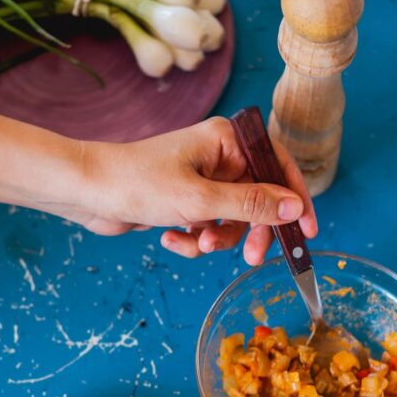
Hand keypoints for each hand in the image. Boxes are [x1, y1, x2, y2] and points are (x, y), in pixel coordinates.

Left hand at [75, 117, 316, 263]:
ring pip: (231, 220)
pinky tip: (170, 239)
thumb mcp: (202, 201)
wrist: (88, 194)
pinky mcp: (184, 201)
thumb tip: (295, 207)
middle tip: (252, 257)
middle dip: (251, 231)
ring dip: (216, 239)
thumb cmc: (139, 184)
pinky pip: (206, 227)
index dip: (296, 199)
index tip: (307, 231)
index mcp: (226, 139)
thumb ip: (252, 205)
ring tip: (196, 243)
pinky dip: (193, 240)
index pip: (278, 165)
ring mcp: (200, 179)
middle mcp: (217, 155)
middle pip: (258, 199)